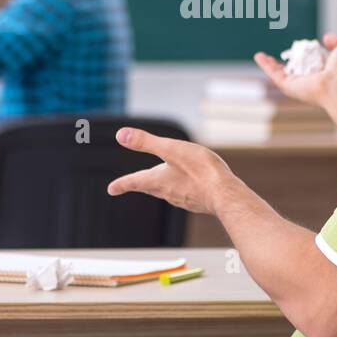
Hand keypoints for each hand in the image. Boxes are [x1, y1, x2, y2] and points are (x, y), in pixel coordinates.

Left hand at [107, 127, 243, 214]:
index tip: (111, 189)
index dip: (121, 184)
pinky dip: (181, 188)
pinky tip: (190, 185)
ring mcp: (183, 199)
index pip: (134, 181)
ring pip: (167, 191)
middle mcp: (168, 192)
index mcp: (158, 180)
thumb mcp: (171, 149)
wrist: (225, 195)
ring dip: (161, 186)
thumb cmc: (200, 170)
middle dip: (140, 184)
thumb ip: (146, 142)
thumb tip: (120, 135)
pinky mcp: (197, 201)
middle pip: (149, 188)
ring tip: (160, 181)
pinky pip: (184, 194)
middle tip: (132, 184)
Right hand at [253, 32, 336, 108]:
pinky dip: (265, 65)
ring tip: (262, 56)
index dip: (308, 56)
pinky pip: (274, 75)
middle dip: (287, 64)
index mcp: (326, 72)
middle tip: (283, 55)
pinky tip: (258, 56)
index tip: (303, 48)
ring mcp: (299, 84)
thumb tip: (325, 38)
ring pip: (282, 74)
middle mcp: (311, 80)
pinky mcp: (289, 87)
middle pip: (295, 71)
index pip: (314, 64)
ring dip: (271, 65)